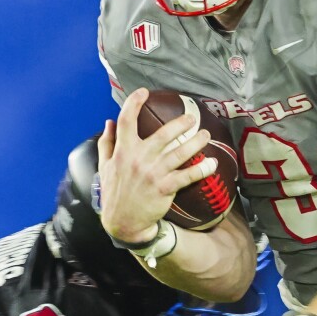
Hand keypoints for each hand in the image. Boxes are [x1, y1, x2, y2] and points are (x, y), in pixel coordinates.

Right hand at [96, 88, 217, 244]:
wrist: (123, 222)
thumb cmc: (114, 193)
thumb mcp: (104, 167)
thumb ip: (106, 143)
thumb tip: (109, 122)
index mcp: (122, 152)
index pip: (126, 121)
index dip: (134, 103)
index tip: (143, 92)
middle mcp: (138, 159)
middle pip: (163, 134)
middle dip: (180, 123)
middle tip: (191, 118)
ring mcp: (153, 173)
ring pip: (180, 152)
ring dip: (196, 142)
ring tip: (205, 135)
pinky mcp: (165, 188)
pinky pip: (188, 175)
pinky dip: (202, 169)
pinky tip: (212, 163)